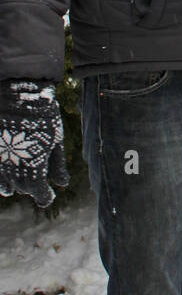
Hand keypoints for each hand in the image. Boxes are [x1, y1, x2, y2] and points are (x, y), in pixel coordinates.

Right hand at [0, 80, 69, 207]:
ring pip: (6, 184)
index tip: (49, 196)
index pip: (39, 193)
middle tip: (38, 182)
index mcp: (35, 169)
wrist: (20, 97)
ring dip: (15, 185)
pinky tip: (7, 175)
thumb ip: (58, 164)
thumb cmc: (44, 117)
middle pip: (23, 188)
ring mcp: (0, 162)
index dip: (45, 197)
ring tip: (21, 180)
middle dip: (32, 188)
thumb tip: (62, 183)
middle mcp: (15, 170)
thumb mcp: (56, 140)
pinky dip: (2, 178)